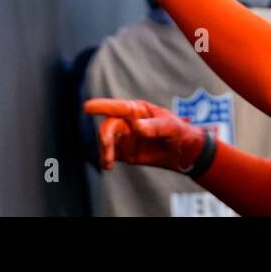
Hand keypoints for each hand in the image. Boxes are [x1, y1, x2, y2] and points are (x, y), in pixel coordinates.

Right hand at [84, 99, 207, 171]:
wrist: (184, 154)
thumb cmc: (179, 132)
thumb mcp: (172, 127)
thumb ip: (156, 126)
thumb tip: (137, 127)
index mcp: (138, 110)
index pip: (118, 107)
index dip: (102, 105)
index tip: (87, 107)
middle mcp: (128, 122)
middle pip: (110, 125)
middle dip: (105, 135)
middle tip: (106, 145)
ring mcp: (126, 137)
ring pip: (107, 141)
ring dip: (104, 150)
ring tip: (108, 163)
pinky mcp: (126, 153)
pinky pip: (111, 154)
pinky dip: (106, 159)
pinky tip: (107, 166)